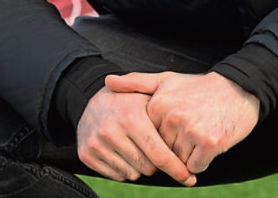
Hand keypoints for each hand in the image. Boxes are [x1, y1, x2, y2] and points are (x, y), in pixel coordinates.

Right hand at [75, 86, 197, 185]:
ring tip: (134, 146)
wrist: (90, 99)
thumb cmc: (128, 101)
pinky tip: (121, 151)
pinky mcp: (87, 154)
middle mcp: (112, 131)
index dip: (177, 170)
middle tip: (151, 148)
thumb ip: (167, 115)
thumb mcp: (147, 98)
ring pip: (132, 174)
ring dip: (138, 166)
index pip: (160, 155)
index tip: (190, 179)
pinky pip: (116, 176)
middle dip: (155, 163)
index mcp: (131, 117)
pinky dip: (123, 168)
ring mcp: (97, 144)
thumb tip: (191, 140)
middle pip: (148, 168)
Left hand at [104, 71, 259, 174]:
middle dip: (175, 148)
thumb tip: (107, 82)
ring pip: (179, 161)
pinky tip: (209, 143)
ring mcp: (191, 130)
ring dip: (190, 155)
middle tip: (191, 129)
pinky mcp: (210, 143)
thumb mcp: (166, 79)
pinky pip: (197, 166)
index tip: (173, 127)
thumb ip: (136, 83)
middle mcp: (172, 117)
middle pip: (163, 151)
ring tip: (200, 134)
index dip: (161, 137)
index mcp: (158, 104)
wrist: (238, 89)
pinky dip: (202, 162)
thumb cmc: (199, 88)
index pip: (148, 138)